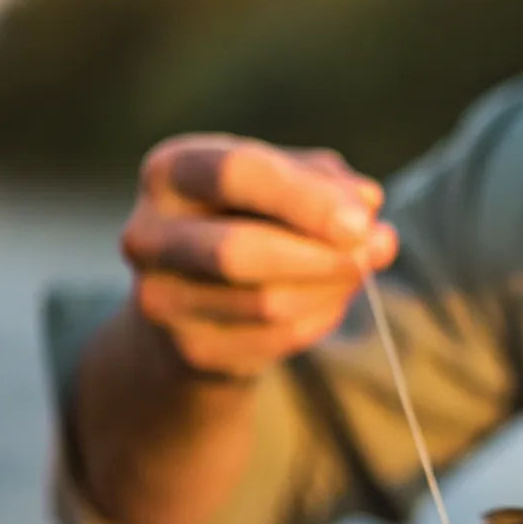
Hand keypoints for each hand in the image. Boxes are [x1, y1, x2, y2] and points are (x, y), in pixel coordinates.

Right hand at [118, 134, 396, 379]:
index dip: (305, 198)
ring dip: (331, 287)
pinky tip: (332, 299)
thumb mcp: (282, 184)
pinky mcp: (190, 351)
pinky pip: (276, 339)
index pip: (236, 173)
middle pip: (240, 250)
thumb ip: (327, 183)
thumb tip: (367, 202)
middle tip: (374, 251)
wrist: (195, 298)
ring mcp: (161, 300)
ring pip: (266, 302)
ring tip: (361, 269)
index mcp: (170, 172)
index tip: (362, 219)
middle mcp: (148, 235)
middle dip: (321, 254)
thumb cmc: (250, 218)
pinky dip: (320, 318)